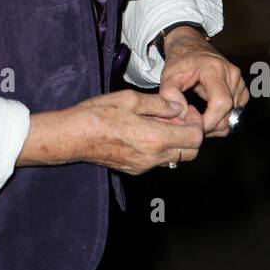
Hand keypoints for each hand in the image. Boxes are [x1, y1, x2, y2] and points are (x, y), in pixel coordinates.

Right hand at [70, 87, 204, 174]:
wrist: (73, 136)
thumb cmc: (98, 114)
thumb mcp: (130, 99)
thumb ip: (159, 104)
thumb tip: (177, 106)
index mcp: (155, 138)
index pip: (195, 137)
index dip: (196, 121)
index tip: (185, 109)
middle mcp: (153, 157)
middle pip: (190, 152)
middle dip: (190, 133)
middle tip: (176, 115)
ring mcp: (144, 166)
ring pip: (176, 158)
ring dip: (176, 141)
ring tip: (160, 122)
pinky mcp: (135, 169)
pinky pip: (159, 161)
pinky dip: (162, 147)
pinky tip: (147, 131)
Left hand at [156, 28, 248, 136]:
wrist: (191, 46)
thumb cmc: (181, 60)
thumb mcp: (168, 75)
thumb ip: (170, 94)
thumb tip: (183, 115)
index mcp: (214, 69)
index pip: (222, 102)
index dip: (210, 120)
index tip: (195, 126)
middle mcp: (231, 74)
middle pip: (229, 111)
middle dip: (211, 125)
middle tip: (193, 125)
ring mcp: (239, 81)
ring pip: (234, 115)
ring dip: (217, 124)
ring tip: (199, 118)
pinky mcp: (241, 88)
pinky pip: (237, 112)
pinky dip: (224, 118)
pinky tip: (209, 114)